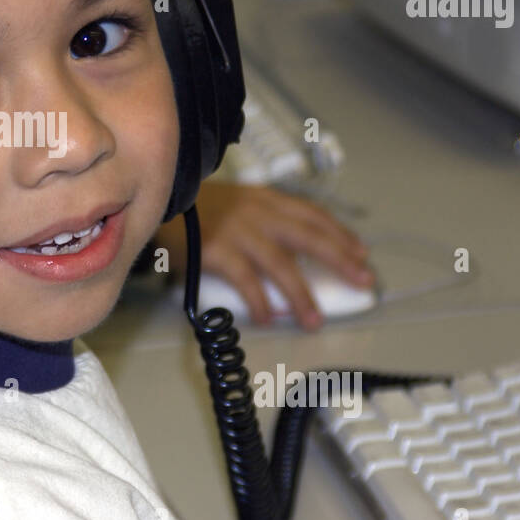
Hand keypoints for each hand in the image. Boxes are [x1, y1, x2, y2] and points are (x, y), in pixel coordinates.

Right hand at [152, 182, 373, 330]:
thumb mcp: (235, 201)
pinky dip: (261, 302)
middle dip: (340, 260)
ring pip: (282, 265)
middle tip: (363, 281)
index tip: (361, 253)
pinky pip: (247, 282)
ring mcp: (238, 231)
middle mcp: (257, 212)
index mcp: (264, 198)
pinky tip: (270, 318)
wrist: (155, 200)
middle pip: (309, 238)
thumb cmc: (193, 207)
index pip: (313, 215)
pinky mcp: (216, 251)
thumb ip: (263, 220)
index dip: (341, 234)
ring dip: (302, 295)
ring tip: (314, 320)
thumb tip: (292, 253)